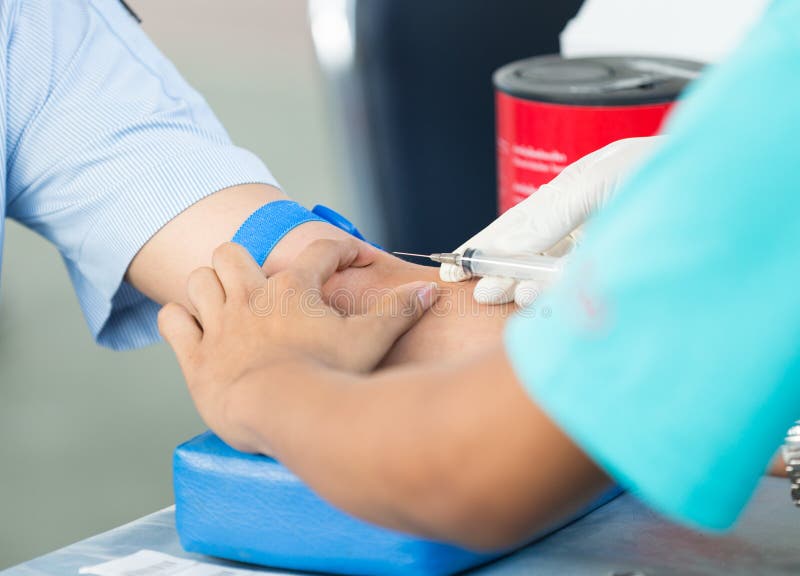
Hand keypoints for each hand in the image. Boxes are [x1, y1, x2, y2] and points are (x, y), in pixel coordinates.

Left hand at [158, 239, 437, 450]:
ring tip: (225, 305)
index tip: (350, 256)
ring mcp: (219, 323)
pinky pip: (173, 321)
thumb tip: (428, 292)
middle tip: (258, 287)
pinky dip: (180, 321)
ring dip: (209, 287)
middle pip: (232, 252)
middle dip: (242, 263)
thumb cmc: (326, 375)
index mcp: (294, 290)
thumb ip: (398, 313)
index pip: (319, 250)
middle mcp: (251, 297)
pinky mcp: (196, 355)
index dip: (339, 249)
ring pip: (198, 279)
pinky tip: (195, 330)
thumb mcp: (370, 342)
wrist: (281, 410)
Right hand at [440, 136, 662, 305]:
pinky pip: (575, 290)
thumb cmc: (663, 171)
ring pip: (549, 275)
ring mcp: (598, 248)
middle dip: (501, 271)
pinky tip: (539, 299)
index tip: (455, 263)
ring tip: (506, 297)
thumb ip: (546, 214)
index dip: (485, 244)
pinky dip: (555, 297)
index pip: (517, 224)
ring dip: (527, 286)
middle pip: (528, 252)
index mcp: (572, 194)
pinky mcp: (613, 273)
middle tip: (480, 291)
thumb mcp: (595, 183)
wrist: (716, 187)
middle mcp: (582, 222)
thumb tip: (500, 245)